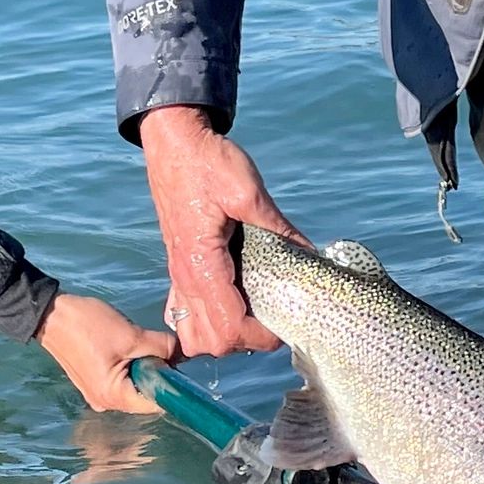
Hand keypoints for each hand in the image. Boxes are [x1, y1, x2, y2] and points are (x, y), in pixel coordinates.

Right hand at [38, 293, 176, 412]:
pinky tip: (131, 347)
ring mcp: (97, 394)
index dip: (172, 385)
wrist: (51, 315)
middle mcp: (105, 403)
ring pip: (134, 386)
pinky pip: (122, 380)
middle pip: (145, 395)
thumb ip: (162, 347)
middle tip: (165, 349)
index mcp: (113, 397)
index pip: (155, 403)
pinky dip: (132, 366)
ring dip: (144, 368)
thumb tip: (182, 354)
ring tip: (144, 344)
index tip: (182, 366)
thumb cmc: (89, 326)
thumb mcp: (132, 335)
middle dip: (158, 373)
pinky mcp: (94, 383)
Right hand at [139, 104, 305, 357]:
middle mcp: (185, 276)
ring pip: (192, 334)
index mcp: (202, 264)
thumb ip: (278, 227)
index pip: (228, 327)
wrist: (173, 142)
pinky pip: (181, 313)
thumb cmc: (208, 163)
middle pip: (211, 341)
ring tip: (252, 317)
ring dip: (222, 336)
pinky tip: (227, 307)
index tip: (284, 324)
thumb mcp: (248, 191)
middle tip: (273, 320)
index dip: (259, 336)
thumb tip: (310, 253)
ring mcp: (177, 274)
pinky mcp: (176, 266)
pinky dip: (203, 323)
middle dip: (244, 342)